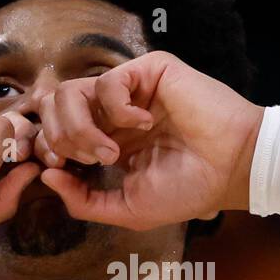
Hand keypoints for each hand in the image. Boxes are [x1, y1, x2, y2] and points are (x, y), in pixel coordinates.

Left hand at [36, 52, 263, 229]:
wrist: (232, 167)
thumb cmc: (189, 188)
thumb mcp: (128, 208)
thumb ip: (85, 200)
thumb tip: (47, 178)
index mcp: (105, 141)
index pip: (53, 132)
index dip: (48, 151)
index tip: (65, 172)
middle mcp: (111, 114)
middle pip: (51, 109)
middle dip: (60, 140)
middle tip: (93, 160)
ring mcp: (128, 91)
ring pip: (69, 92)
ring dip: (80, 128)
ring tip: (111, 150)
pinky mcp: (146, 72)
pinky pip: (106, 82)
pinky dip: (116, 110)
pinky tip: (144, 124)